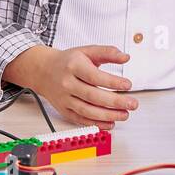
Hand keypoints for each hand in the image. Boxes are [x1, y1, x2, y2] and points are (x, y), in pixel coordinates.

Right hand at [4, 44, 138, 130]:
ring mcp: (64, 99)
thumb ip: (108, 52)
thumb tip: (126, 57)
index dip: (112, 82)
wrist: (43, 70)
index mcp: (74, 66)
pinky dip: (96, 123)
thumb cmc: (68, 61)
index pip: (95, 77)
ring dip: (107, 115)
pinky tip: (110, 123)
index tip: (128, 85)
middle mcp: (67, 84)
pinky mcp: (64, 110)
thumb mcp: (87, 51)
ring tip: (124, 115)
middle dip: (115, 102)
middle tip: (132, 104)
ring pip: (86, 110)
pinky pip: (80, 119)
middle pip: (92, 96)